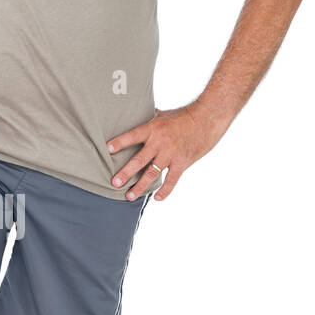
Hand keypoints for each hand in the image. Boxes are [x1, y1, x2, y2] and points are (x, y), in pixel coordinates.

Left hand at [106, 102, 228, 199]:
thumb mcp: (163, 115)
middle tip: (114, 183)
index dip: (120, 142)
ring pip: (152, 174)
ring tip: (129, 196)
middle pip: (139, 160)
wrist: (207, 118)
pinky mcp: (182, 163)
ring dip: (140, 186)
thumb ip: (149, 121)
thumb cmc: (183, 115)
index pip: (132, 136)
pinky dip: (165, 191)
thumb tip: (135, 117)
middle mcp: (160, 143)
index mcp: (153, 128)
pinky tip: (157, 199)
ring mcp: (171, 154)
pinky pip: (172, 180)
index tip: (107, 149)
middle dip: (125, 173)